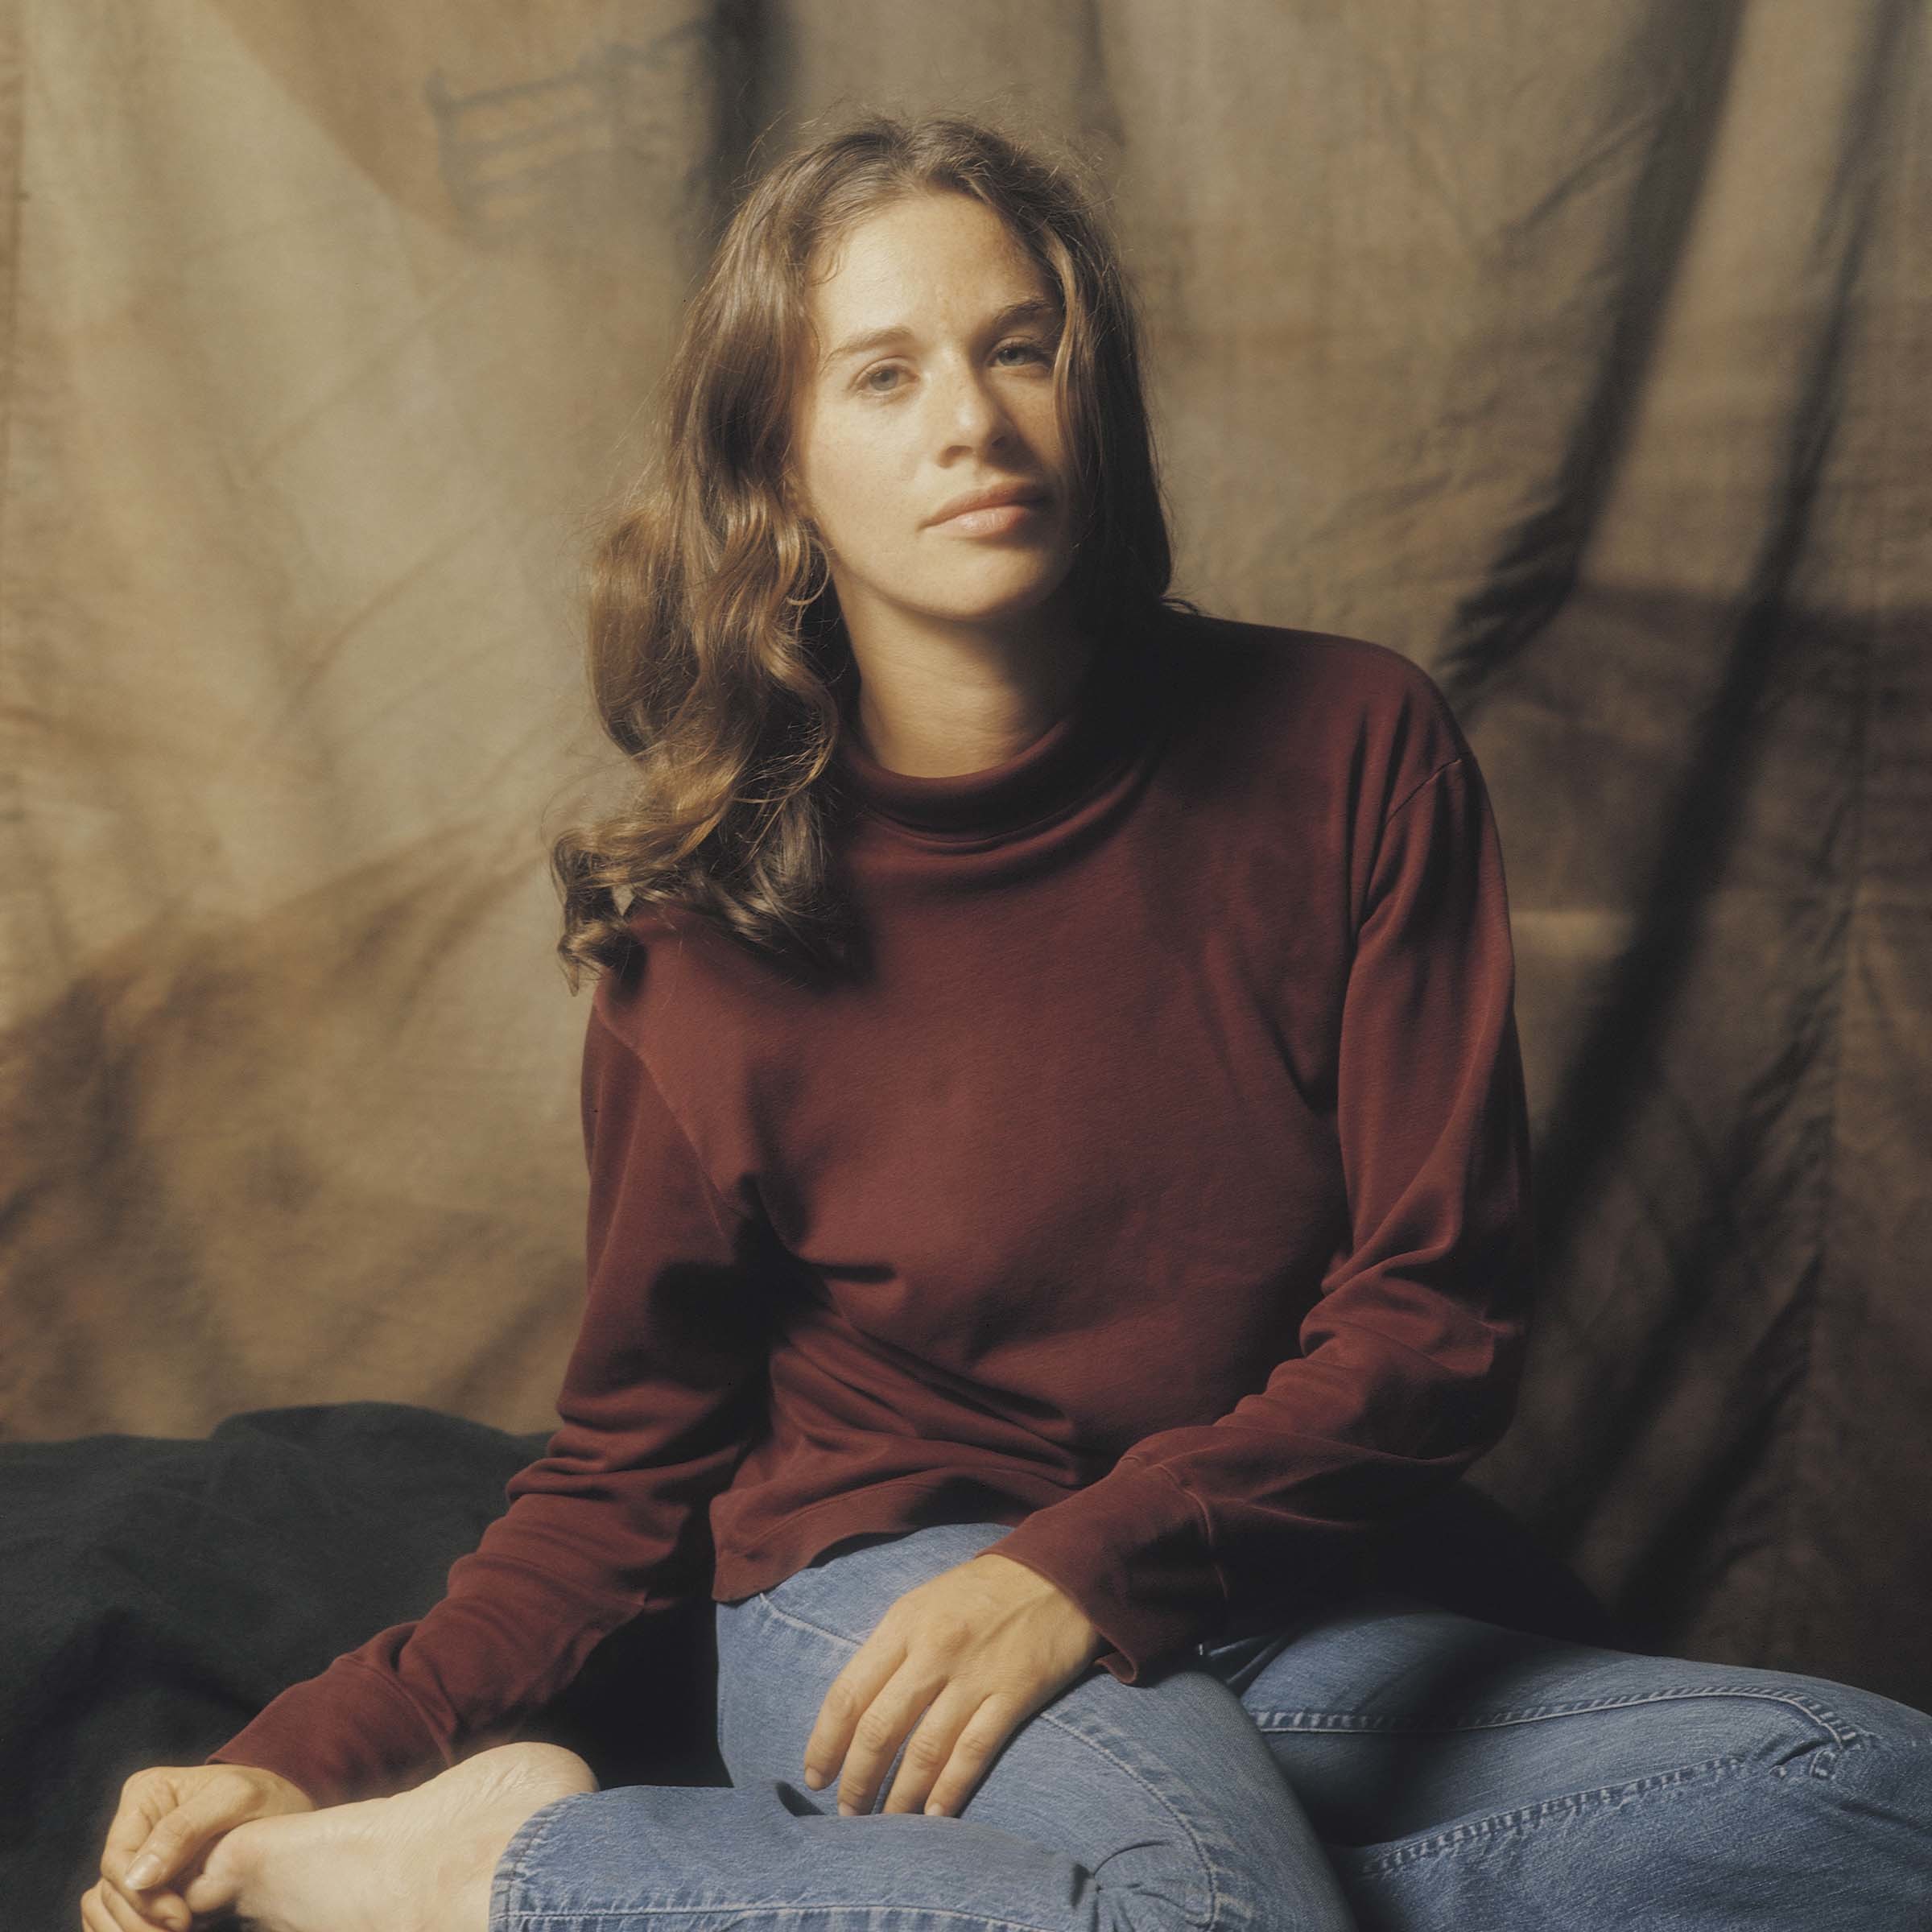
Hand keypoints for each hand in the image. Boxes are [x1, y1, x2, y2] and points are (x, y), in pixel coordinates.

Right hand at [80, 1762, 312, 1931]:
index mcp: (145, 1795)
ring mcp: (133, 1857)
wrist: (285, 1817)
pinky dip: (129, 1931)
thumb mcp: (237, 1799)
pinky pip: (113, 1917)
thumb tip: (139, 1875)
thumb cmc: (265, 1799)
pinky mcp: (142, 1885)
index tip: (181, 1918)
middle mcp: (132, 1826)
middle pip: (110, 1889)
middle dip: (140, 1921)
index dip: (141, 1897)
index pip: (118, 1860)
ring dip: (133, 1931)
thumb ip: (186, 1828)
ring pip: (106, 1908)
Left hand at [801, 1550, 1106, 1819]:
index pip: (848, 1694)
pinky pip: (973, 1752)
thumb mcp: (924, 1603)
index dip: (825, 1744)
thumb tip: (854, 1711)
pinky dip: (950, 1790)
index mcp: (903, 1623)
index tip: (814, 1777)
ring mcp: (974, 1674)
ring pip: (924, 1750)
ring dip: (899, 1797)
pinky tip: (935, 1817)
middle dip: (857, 1780)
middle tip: (847, 1814)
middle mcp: (933, 1650)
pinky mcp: (1014, 1694)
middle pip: (880, 1729)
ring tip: (886, 1825)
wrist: (1058, 1572)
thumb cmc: (981, 1592)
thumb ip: (890, 1650)